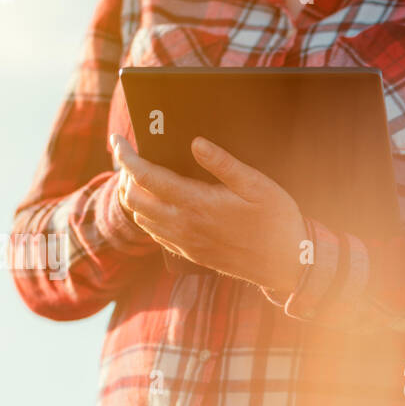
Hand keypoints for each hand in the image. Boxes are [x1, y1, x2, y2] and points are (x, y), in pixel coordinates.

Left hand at [110, 133, 305, 291]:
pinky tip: (158, 203)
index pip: (145, 176)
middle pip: (133, 198)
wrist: (286, 264)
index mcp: (197, 203)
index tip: (119, 141)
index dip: (126, 156)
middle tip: (131, 156)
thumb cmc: (276, 221)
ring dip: (134, 195)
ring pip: (140, 218)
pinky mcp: (190, 253)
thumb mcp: (257, 185)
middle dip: (125, 174)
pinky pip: (155, 234)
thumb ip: (224, 163)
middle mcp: (184, 225)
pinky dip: (146, 215)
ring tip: (142, 176)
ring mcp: (185, 242)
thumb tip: (196, 142)